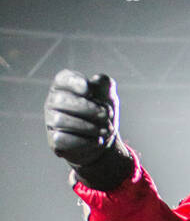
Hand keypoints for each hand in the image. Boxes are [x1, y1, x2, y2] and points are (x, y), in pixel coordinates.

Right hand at [44, 69, 132, 189]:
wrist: (102, 139)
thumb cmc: (101, 113)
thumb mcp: (107, 96)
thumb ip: (104, 84)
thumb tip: (96, 80)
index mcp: (64, 86)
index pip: (62, 79)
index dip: (75, 83)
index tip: (89, 90)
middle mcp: (53, 102)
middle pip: (60, 100)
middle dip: (85, 108)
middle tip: (104, 115)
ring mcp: (51, 121)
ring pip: (60, 120)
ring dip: (87, 126)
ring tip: (105, 131)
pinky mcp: (54, 141)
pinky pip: (62, 140)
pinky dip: (83, 141)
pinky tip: (97, 141)